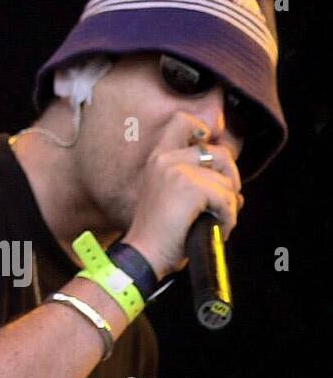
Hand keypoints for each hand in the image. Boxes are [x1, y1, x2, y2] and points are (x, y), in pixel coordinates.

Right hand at [122, 114, 242, 280]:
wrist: (144, 255)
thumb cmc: (160, 234)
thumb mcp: (172, 198)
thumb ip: (196, 182)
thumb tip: (234, 187)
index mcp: (158, 159)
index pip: (183, 122)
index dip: (205, 130)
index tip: (210, 153)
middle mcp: (166, 159)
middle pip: (221, 153)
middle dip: (231, 179)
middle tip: (223, 203)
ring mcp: (178, 171)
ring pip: (228, 182)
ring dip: (229, 206)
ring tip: (213, 222)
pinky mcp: (190, 188)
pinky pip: (228, 199)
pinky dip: (228, 219)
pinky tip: (214, 229)